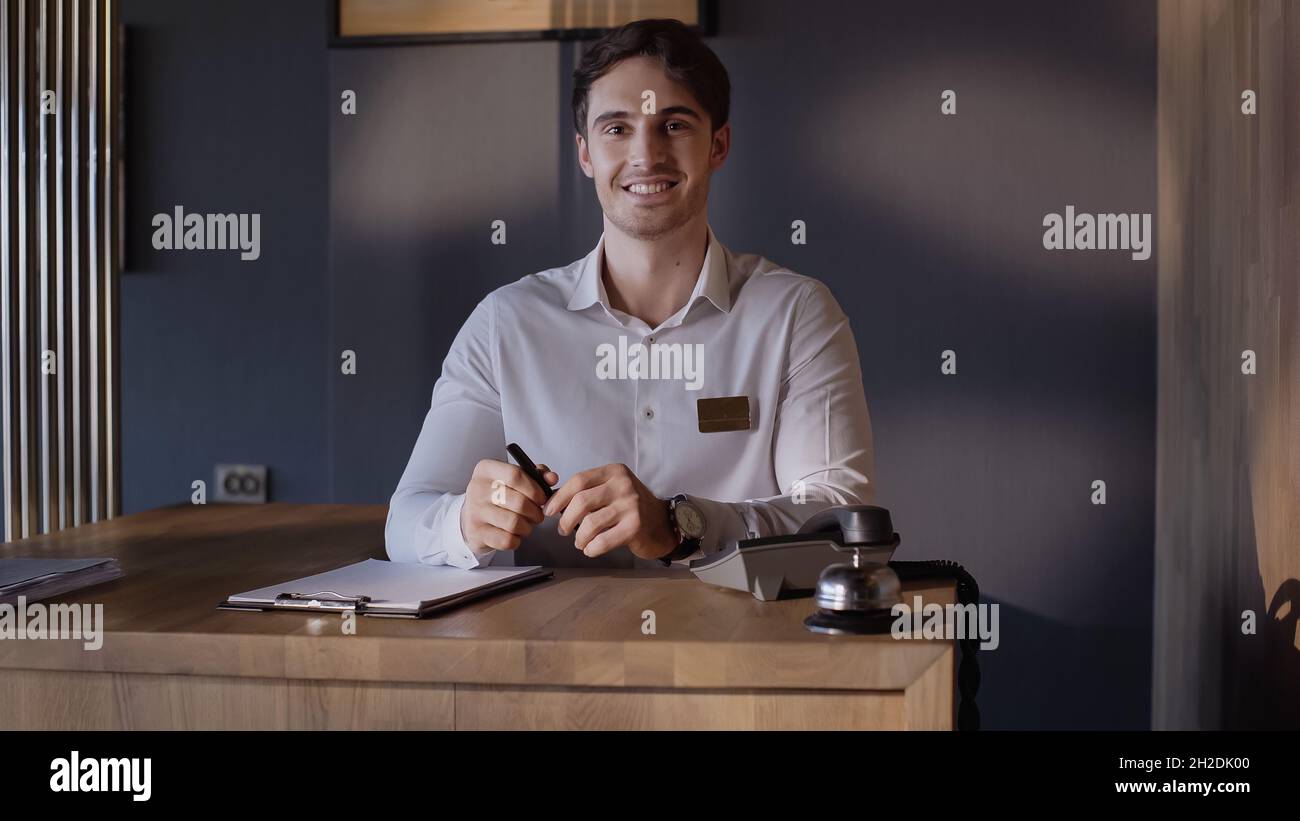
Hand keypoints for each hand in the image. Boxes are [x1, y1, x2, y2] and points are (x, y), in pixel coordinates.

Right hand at [460, 458, 557, 553]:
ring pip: (514, 523)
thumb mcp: (513, 479)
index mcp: (486, 470)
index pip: (515, 475)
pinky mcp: (476, 532)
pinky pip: (507, 540)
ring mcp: (475, 511)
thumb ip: (535, 475)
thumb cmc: (496, 496)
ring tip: (526, 524)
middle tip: (537, 514)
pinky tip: (513, 534)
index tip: (542, 498)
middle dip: (535, 512)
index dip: (535, 489)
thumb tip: (552, 478)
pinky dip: (516, 540)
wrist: (471, 517)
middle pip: (519, 502)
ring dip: (527, 527)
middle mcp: (477, 488)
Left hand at [542, 463, 676, 559]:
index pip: (578, 480)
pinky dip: (591, 548)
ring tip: (580, 542)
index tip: (549, 511)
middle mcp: (623, 485)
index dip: (559, 497)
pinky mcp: (634, 528)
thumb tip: (554, 502)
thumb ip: (588, 491)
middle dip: (566, 520)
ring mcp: (630, 506)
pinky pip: (602, 541)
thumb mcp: (612, 489)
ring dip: (579, 538)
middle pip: (581, 502)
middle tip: (563, 530)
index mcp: (614, 472)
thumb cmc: (632, 508)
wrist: (663, 523)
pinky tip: (591, 549)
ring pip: (590, 523)